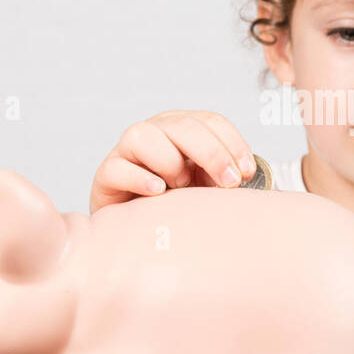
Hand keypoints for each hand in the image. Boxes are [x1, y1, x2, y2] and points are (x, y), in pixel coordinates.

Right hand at [89, 110, 256, 212]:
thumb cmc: (177, 206)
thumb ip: (224, 178)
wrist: (138, 233)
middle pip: (182, 125)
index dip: (232, 142)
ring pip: (143, 134)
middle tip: (228, 183)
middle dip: (211, 153)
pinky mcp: (107, 175)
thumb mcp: (207, 188)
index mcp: (183, 130)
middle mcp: (155, 133)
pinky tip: (158, 192)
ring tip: (181, 187)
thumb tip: (247, 178)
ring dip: (169, 161)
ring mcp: (127, 152)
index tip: (246, 172)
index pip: (211, 121)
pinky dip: (140, 178)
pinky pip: (118, 167)